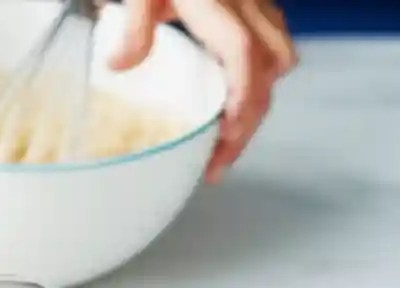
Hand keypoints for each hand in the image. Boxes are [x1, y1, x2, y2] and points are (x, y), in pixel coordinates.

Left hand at [109, 0, 294, 183]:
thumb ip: (136, 23)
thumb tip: (120, 66)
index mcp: (218, 3)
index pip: (244, 65)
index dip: (240, 112)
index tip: (221, 151)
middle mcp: (247, 0)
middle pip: (268, 72)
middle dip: (249, 122)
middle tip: (220, 160)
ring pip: (280, 54)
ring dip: (259, 95)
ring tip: (228, 128)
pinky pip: (273, 36)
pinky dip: (260, 68)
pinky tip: (232, 84)